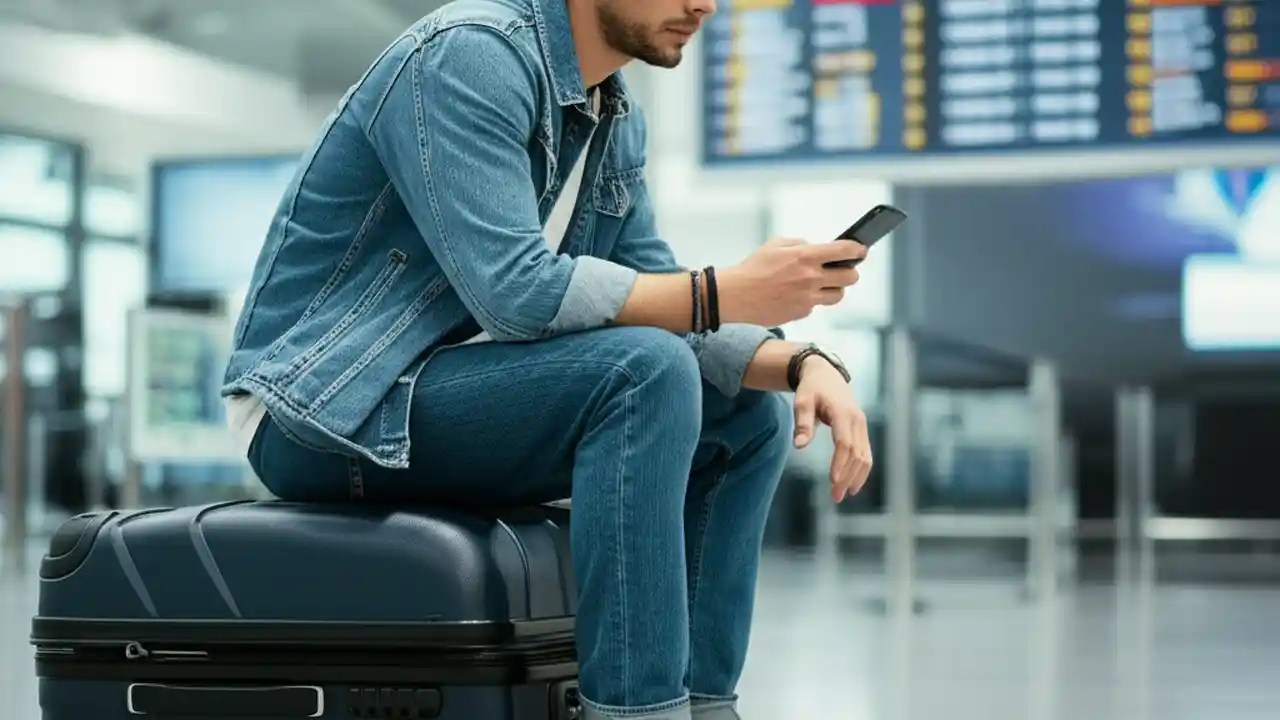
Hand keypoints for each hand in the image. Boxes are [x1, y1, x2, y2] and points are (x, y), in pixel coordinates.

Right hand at [716, 237, 865, 327]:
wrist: (736, 296)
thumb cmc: (753, 268)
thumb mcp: (775, 245)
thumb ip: (800, 244)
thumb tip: (816, 248)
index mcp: (806, 256)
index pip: (844, 251)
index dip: (858, 249)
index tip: (861, 250)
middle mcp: (811, 277)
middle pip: (850, 277)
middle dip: (851, 272)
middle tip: (844, 269)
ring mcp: (808, 297)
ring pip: (838, 295)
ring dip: (836, 288)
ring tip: (824, 283)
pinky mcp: (802, 312)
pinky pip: (817, 305)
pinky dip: (812, 299)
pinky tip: (798, 294)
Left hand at [792, 356, 872, 501]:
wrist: (825, 373)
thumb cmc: (811, 389)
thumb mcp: (802, 402)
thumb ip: (802, 423)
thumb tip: (799, 446)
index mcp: (842, 413)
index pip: (845, 443)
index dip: (840, 464)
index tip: (833, 482)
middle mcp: (857, 420)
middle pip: (857, 454)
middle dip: (847, 477)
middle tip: (835, 497)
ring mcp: (862, 425)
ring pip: (865, 456)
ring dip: (856, 477)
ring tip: (844, 494)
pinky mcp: (861, 430)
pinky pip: (865, 452)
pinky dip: (861, 469)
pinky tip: (853, 484)